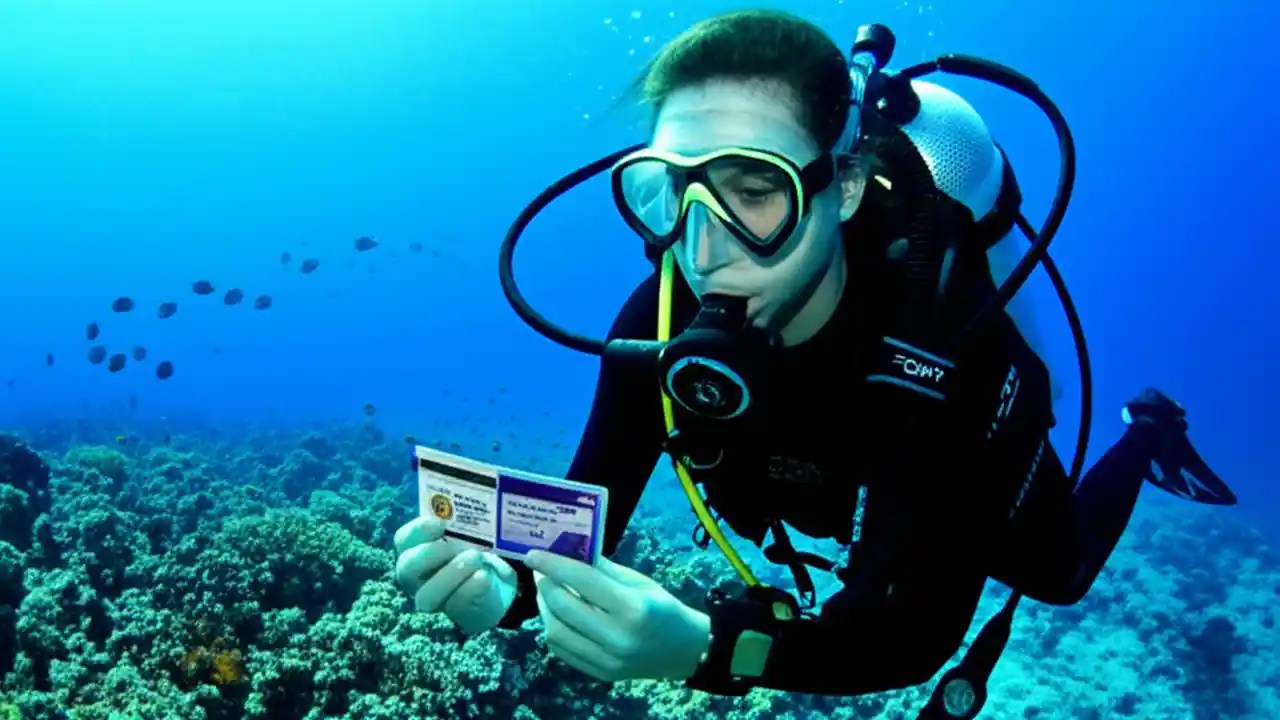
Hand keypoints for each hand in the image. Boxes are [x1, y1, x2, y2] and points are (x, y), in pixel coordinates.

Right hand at [393, 516, 517, 633]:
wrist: (498, 579)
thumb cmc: (478, 546)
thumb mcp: (472, 529)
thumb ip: (467, 517)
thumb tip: (484, 486)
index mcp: (417, 548)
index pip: (404, 540)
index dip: (418, 530)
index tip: (440, 523)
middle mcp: (417, 576)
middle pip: (406, 568)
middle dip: (431, 555)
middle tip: (459, 545)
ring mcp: (433, 598)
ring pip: (427, 595)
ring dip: (451, 575)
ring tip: (476, 559)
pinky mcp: (455, 612)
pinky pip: (457, 603)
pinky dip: (472, 588)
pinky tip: (484, 577)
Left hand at [525, 550, 710, 681]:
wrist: (683, 650)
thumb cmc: (662, 608)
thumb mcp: (638, 581)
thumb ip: (601, 569)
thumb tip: (567, 551)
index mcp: (632, 608)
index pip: (582, 581)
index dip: (553, 564)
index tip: (533, 554)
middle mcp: (617, 638)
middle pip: (563, 607)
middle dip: (545, 584)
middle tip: (541, 570)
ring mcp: (607, 660)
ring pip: (555, 631)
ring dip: (545, 607)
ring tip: (548, 591)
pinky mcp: (600, 674)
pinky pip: (561, 650)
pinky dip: (553, 628)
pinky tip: (557, 614)